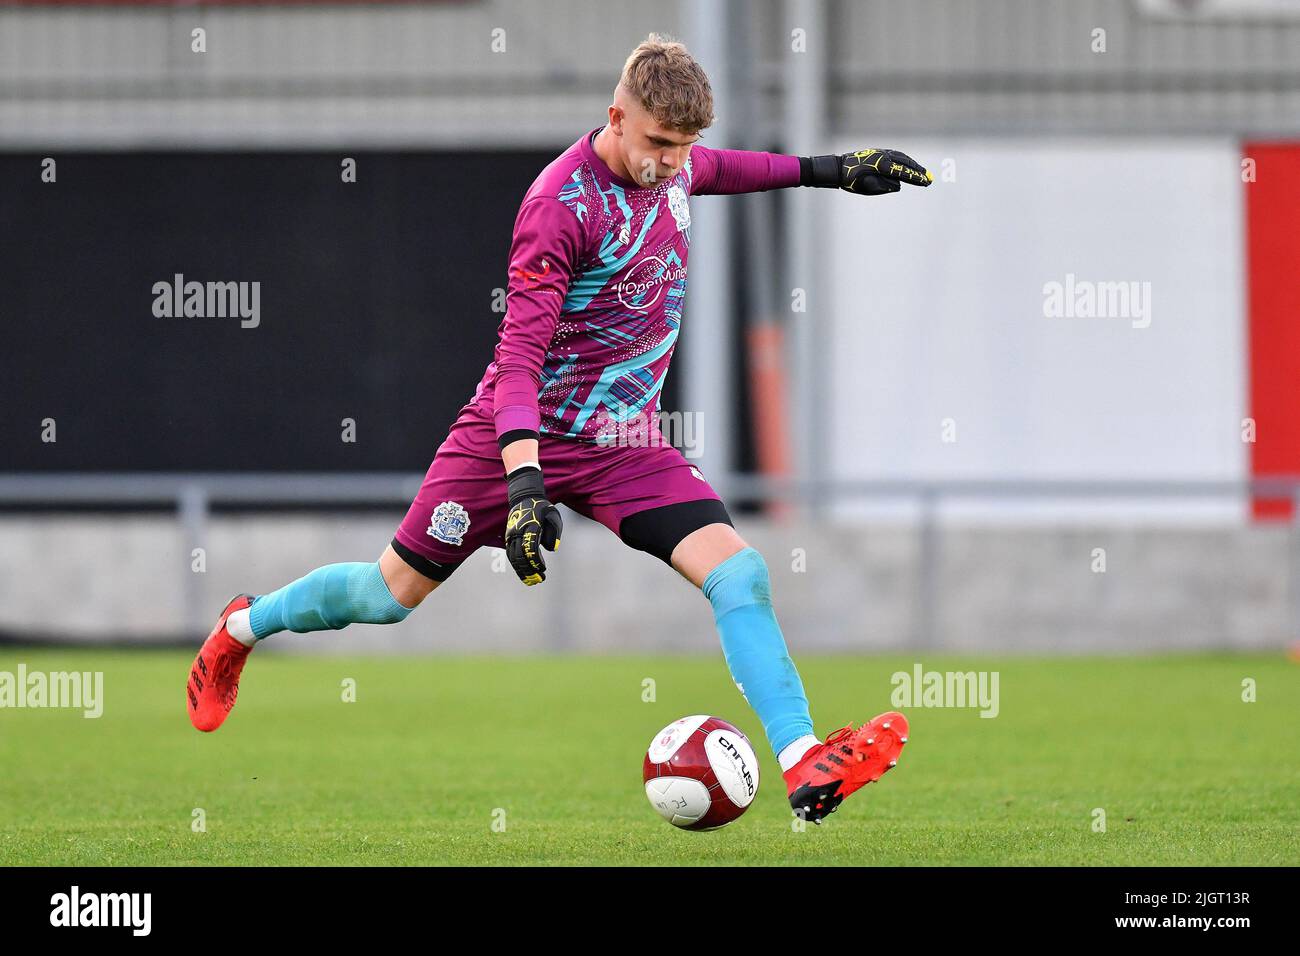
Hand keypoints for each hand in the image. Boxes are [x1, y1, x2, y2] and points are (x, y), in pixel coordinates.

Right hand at [503, 465, 562, 585]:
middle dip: (529, 570)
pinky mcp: (508, 539)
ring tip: (532, 581)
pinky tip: (525, 575)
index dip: (536, 561)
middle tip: (539, 579)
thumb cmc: (541, 508)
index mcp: (530, 526)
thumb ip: (555, 532)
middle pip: (519, 556)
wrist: (523, 497)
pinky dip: (517, 566)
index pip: (530, 547)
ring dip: (522, 571)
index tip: (543, 569)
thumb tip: (551, 549)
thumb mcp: (553, 516)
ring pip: (513, 558)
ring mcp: (511, 535)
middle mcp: (517, 532)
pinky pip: (511, 555)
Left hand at [838, 148, 932, 194]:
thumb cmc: (850, 181)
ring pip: (901, 157)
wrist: (838, 167)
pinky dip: (904, 159)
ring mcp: (880, 152)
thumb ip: (883, 187)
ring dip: (912, 163)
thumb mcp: (867, 188)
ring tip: (922, 171)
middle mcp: (882, 156)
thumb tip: (899, 185)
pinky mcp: (878, 152)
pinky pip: (895, 154)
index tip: (926, 181)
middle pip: (905, 163)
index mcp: (880, 166)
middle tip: (929, 178)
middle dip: (918, 171)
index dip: (915, 178)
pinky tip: (908, 163)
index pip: (902, 172)